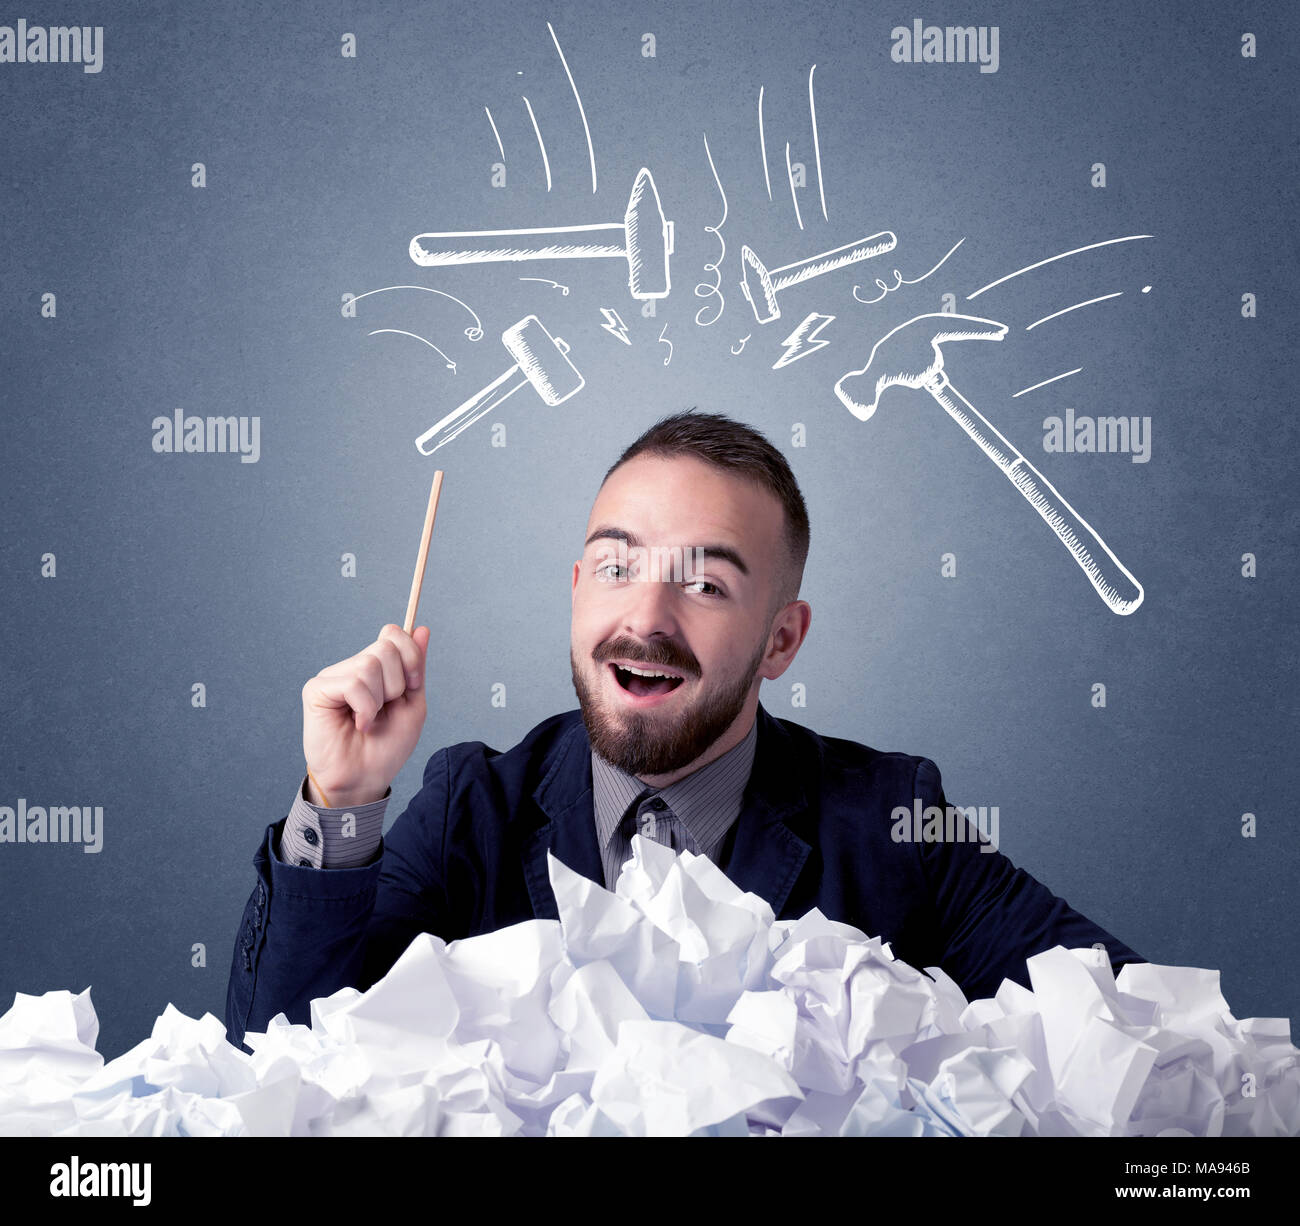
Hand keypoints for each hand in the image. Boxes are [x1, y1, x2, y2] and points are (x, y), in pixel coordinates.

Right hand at [301, 624, 430, 807]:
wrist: (365, 778)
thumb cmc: (387, 746)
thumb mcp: (412, 702)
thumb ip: (416, 665)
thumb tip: (421, 628)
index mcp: (376, 667)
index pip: (393, 634)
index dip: (411, 658)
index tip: (412, 687)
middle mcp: (352, 666)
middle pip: (385, 647)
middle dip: (397, 684)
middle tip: (385, 709)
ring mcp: (333, 676)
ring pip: (369, 665)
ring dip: (379, 700)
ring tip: (369, 719)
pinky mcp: (316, 690)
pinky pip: (352, 683)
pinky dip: (364, 708)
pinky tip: (358, 723)